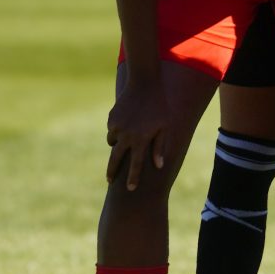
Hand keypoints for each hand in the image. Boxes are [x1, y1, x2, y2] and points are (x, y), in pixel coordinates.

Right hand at [106, 73, 174, 190]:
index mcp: (141, 139)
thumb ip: (160, 146)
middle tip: (110, 181)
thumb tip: (159, 165)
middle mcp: (126, 135)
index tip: (129, 189)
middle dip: (112, 171)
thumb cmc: (160, 106)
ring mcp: (117, 127)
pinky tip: (128, 121)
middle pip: (116, 159)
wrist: (144, 84)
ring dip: (118, 145)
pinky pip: (113, 130)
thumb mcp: (164, 126)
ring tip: (128, 138)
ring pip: (114, 143)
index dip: (132, 178)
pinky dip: (118, 130)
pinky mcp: (111, 119)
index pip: (135, 164)